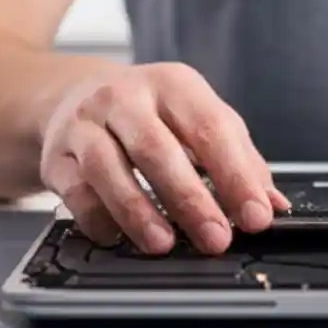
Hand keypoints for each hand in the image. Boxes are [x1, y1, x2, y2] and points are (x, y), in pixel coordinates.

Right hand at [39, 62, 288, 254]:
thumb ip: (240, 159)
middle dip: (190, 199)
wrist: (74, 96)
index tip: (256, 215)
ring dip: (138, 211)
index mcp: (173, 84)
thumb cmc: (151, 113)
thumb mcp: (199, 119)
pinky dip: (98, 219)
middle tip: (215, 238)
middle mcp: (125, 97)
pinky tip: (119, 237)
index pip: (211, 128)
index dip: (236, 176)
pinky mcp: (55, 154)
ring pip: (108, 168)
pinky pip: (75, 191)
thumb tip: (272, 203)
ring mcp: (85, 124)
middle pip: (157, 148)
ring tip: (164, 243)